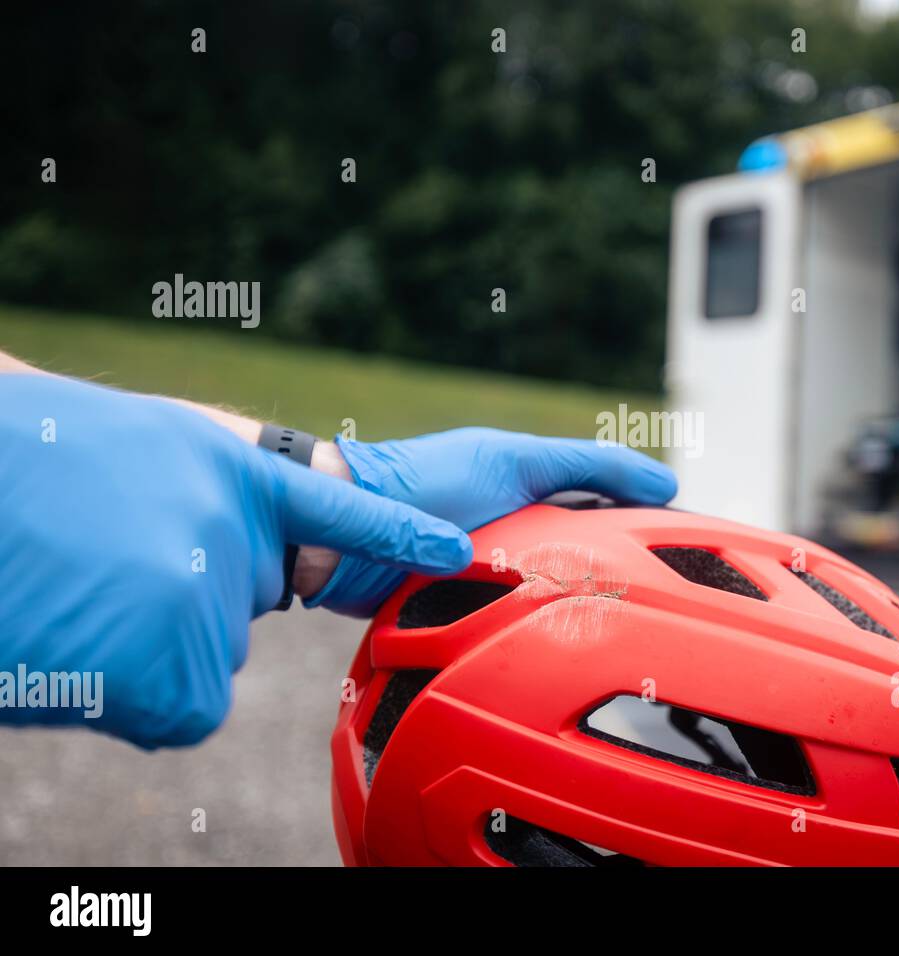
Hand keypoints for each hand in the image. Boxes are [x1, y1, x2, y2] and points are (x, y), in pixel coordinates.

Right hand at [0, 375, 471, 747]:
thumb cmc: (38, 461)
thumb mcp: (147, 452)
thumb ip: (210, 498)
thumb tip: (232, 566)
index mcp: (236, 474)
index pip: (346, 507)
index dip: (402, 533)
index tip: (457, 551)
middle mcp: (238, 537)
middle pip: (245, 602)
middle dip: (183, 598)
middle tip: (106, 561)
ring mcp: (211, 604)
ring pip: (208, 656)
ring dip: (145, 645)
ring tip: (79, 596)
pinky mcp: (177, 671)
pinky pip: (183, 705)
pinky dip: (132, 694)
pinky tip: (80, 646)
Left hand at [303, 427, 676, 614]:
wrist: (339, 535)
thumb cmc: (422, 484)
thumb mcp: (514, 462)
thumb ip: (585, 464)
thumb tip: (665, 485)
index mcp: (528, 484)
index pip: (604, 497)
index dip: (646, 518)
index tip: (692, 542)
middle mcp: (513, 525)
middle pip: (585, 549)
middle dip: (619, 567)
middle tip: (664, 591)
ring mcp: (489, 567)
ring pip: (555, 589)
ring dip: (582, 601)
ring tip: (625, 621)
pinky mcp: (464, 606)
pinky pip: (516, 621)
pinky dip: (541, 628)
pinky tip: (567, 641)